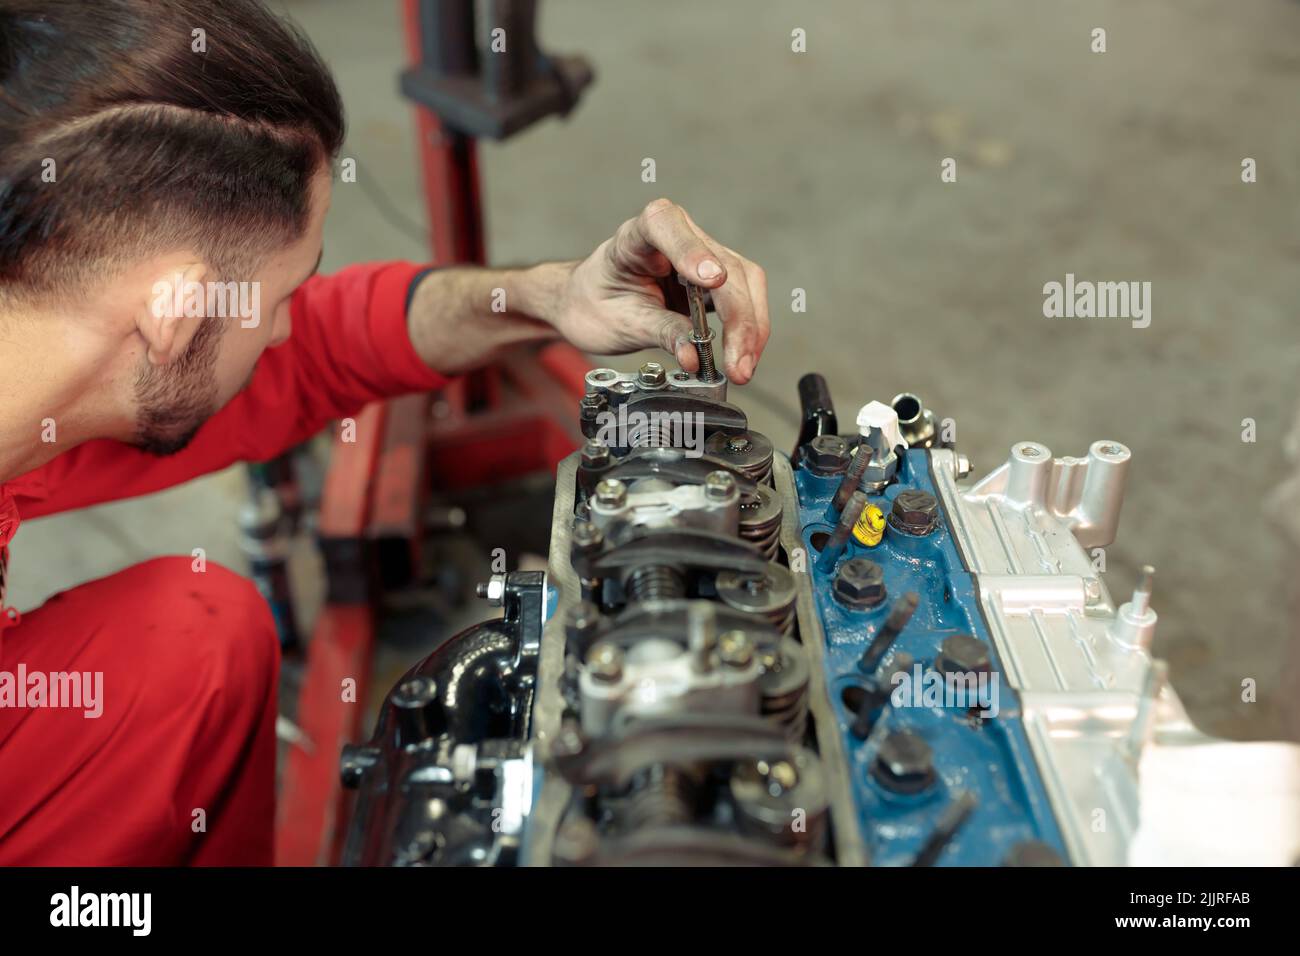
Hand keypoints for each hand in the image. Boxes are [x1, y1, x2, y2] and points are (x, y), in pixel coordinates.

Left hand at [548, 198, 770, 383]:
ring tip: (743, 366)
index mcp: (640, 233)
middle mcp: (677, 234)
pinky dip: (749, 328)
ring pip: (745, 280)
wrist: (588, 305)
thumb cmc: (596, 302)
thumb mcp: (621, 321)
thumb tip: (694, 355)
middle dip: (738, 316)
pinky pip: (744, 297)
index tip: (711, 280)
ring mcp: (701, 254)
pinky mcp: (715, 278)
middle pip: (725, 264)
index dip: (692, 251)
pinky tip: (745, 355)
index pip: (668, 226)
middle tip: (738, 361)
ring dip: (752, 326)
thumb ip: (660, 332)